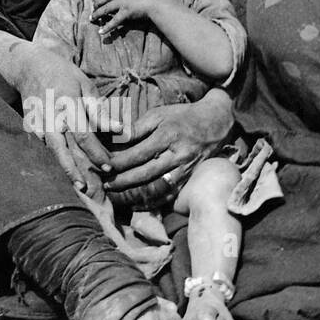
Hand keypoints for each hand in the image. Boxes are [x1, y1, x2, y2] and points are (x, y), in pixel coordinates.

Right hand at [6, 42, 116, 192]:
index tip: (109, 166)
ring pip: (53, 152)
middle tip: (90, 188)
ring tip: (79, 188)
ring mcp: (38, 124)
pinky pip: (46, 148)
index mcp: (67, 105)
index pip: (83, 136)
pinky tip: (68, 174)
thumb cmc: (62, 74)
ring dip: (66, 171)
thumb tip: (118, 129)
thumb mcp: (84, 84)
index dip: (97, 153)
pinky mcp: (31, 128)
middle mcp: (51, 117)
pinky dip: (57, 161)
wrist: (29, 67)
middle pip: (63, 150)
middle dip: (78, 170)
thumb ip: (99, 110)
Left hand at [91, 0, 164, 38]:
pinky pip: (113, 21)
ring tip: (92, 18)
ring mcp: (121, 3)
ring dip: (97, 14)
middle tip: (92, 8)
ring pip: (105, 9)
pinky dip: (106, 27)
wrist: (158, 0)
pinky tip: (101, 31)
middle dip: (96, 4)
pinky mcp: (125, 12)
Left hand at [105, 89, 233, 192]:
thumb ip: (136, 127)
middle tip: (104, 185)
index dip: (119, 162)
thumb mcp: (159, 114)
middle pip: (145, 173)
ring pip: (156, 187)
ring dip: (135, 195)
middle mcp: (177, 155)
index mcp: (168, 136)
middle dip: (123, 181)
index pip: (138, 153)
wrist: (216, 122)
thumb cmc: (182, 116)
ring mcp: (185, 169)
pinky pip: (169, 194)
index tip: (103, 167)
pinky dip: (152, 202)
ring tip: (116, 196)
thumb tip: (114, 137)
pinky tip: (137, 204)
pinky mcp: (189, 178)